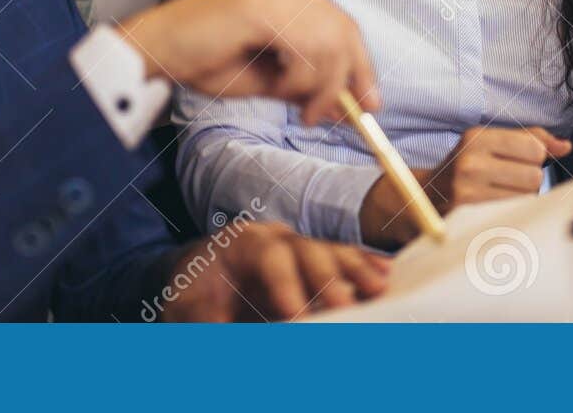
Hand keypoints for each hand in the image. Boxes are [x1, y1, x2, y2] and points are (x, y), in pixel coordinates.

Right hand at [117, 0, 377, 124]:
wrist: (158, 52)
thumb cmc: (204, 61)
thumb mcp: (267, 78)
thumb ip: (306, 84)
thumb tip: (345, 106)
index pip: (342, 24)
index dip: (361, 65)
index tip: (370, 104)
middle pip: (344, 32)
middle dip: (344, 81)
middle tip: (321, 116)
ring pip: (329, 43)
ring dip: (316, 85)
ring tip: (289, 101)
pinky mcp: (261, 8)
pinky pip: (305, 49)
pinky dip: (299, 78)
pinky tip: (277, 87)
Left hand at [159, 221, 389, 320]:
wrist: (197, 277)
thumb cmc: (192, 293)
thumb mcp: (186, 309)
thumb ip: (205, 322)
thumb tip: (224, 334)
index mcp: (244, 242)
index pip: (269, 256)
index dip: (285, 283)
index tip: (295, 315)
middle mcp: (278, 237)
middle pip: (309, 250)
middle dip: (328, 278)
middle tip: (344, 306)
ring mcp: (301, 247)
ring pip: (332, 252)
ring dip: (356, 271)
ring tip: (380, 289)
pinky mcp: (315, 265)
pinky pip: (343, 261)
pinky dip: (364, 267)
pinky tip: (387, 276)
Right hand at [358, 125, 570, 249]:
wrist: (423, 200)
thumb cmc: (465, 170)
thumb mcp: (489, 144)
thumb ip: (530, 140)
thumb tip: (566, 146)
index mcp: (476, 136)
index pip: (534, 147)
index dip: (532, 157)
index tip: (513, 162)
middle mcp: (470, 160)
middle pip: (535, 174)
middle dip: (526, 180)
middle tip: (502, 182)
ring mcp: (468, 190)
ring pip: (527, 197)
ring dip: (519, 199)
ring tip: (496, 196)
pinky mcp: (469, 215)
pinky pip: (514, 215)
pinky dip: (510, 214)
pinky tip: (493, 210)